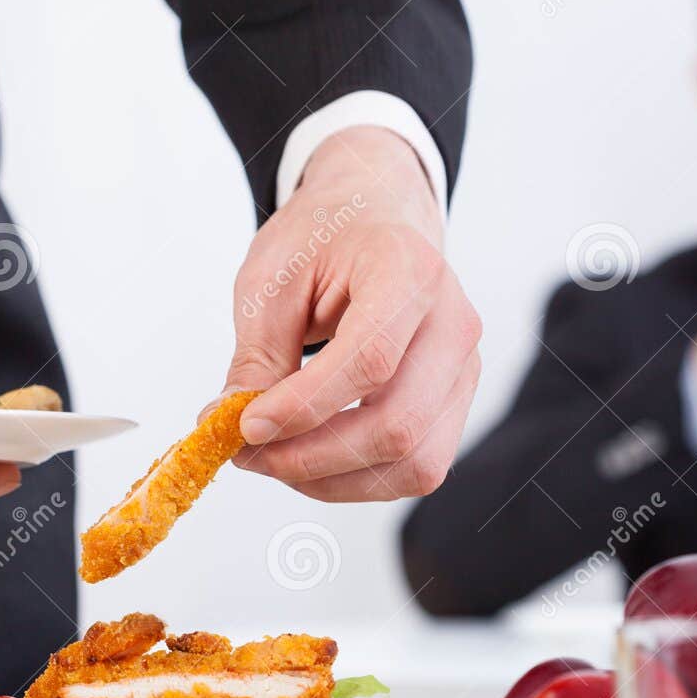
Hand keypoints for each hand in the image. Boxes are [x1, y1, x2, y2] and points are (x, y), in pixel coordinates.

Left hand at [224, 125, 481, 500]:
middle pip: (398, 425)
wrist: (374, 218)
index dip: (306, 406)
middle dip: (311, 457)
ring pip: (412, 463)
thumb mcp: (271, 279)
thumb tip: (233, 428)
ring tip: (274, 458)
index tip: (246, 426)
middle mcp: (453, 323)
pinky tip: (311, 457)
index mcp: (409, 270)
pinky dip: (355, 479)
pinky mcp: (455, 404)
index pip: (371, 359)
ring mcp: (463, 369)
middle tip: (247, 453)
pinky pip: (414, 469)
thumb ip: (257, 357)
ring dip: (332, 479)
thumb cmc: (326, 239)